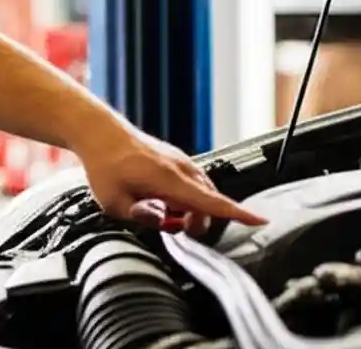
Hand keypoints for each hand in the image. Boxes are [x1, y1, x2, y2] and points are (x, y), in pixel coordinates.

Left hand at [76, 126, 265, 236]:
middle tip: (172, 226)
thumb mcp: (114, 202)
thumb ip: (142, 217)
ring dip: (191, 209)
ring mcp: (181, 162)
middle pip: (209, 203)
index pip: (211, 202)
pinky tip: (162, 198)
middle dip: (198, 221)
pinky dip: (186, 196)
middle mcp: (181, 168)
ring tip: (162, 211)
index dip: (237, 214)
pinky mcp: (176, 160)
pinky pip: (193, 182)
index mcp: (170, 180)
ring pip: (201, 192)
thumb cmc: (105, 164)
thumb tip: (164, 222)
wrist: (100, 133)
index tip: (260, 220)